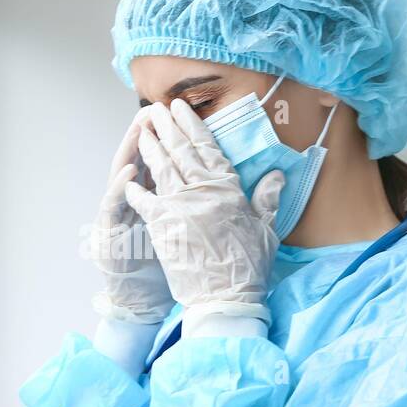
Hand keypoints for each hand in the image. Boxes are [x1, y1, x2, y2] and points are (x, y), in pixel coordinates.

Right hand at [89, 112, 174, 323]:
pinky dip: (120, 189)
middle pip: (139, 161)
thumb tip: (209, 180)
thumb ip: (187, 203)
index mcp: (151, 200)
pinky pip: (114, 209)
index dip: (168, 139)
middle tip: (155, 109)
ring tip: (139, 127)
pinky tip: (129, 172)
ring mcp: (118, 217)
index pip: (160, 162)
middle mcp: (131, 203)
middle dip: (147, 134)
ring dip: (130, 150)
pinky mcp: (109, 235)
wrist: (140, 302)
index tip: (180, 115)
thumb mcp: (177, 230)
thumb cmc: (161, 266)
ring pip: (121, 176)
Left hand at [124, 99, 282, 321]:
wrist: (226, 298)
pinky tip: (129, 178)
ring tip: (142, 131)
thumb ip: (267, 199)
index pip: (208, 149)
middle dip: (167, 127)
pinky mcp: (163, 226)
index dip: (193, 126)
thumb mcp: (266, 230)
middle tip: (155, 109)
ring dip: (150, 148)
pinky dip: (136, 189)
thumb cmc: (248, 267)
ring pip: (162, 169)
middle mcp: (204, 193)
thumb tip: (277, 174)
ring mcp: (181, 208)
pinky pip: (144, 201)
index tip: (182, 109)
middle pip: (182, 152)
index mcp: (229, 190)